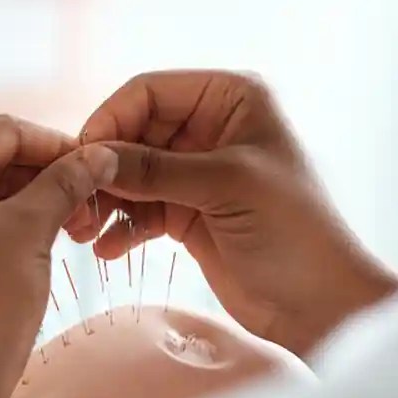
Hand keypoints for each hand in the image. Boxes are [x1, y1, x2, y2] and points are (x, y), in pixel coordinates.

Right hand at [75, 71, 397, 357]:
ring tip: (84, 232)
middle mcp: (211, 126)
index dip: (110, 120)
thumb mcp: (225, 186)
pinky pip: (140, 209)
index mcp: (231, 97)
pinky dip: (121, 226)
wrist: (322, 306)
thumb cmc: (296, 232)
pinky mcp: (188, 213)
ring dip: (105, 200)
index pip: (149, 91)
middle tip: (74, 203)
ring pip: (130, 173)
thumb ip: (155, 168)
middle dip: (103, 166)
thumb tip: (90, 155)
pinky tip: (107, 250)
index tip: (81, 158)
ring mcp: (197, 172)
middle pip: (132, 131)